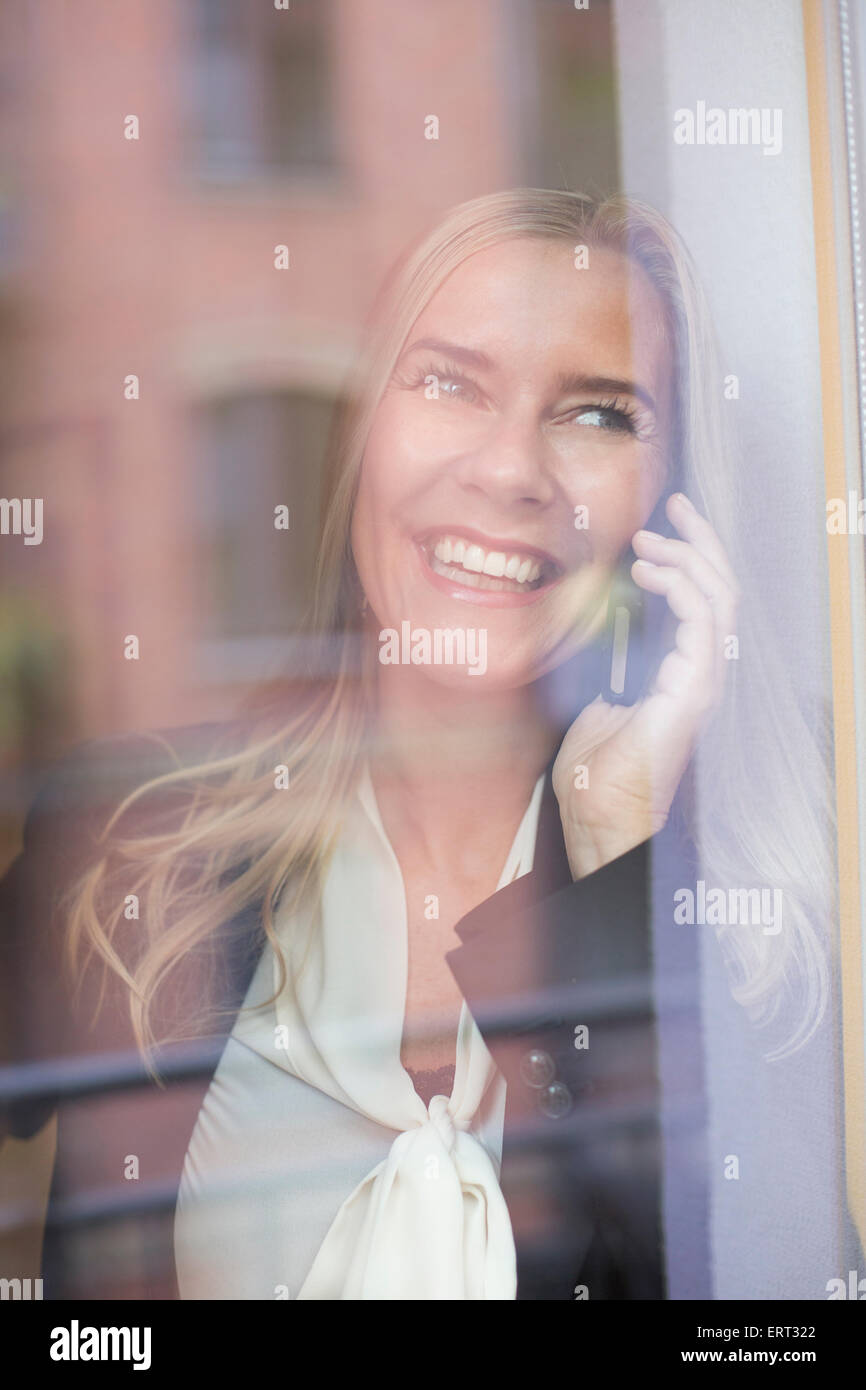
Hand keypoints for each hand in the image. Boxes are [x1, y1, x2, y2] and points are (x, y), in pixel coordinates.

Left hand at [552, 492, 739, 879]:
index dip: (687, 558)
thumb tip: (583, 631)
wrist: (600, 811)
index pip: (701, 601)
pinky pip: (704, 620)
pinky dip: (683, 586)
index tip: (658, 526)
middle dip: (700, 541)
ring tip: (650, 538)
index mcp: (680, 671)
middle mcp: (700, 672)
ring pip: (719, 597)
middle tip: (674, 506)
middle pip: (720, 589)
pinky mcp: (695, 689)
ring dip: (688, 557)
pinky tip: (651, 570)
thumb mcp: (589, 697)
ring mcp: (703, 681)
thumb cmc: (595, 770)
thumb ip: (599, 664)